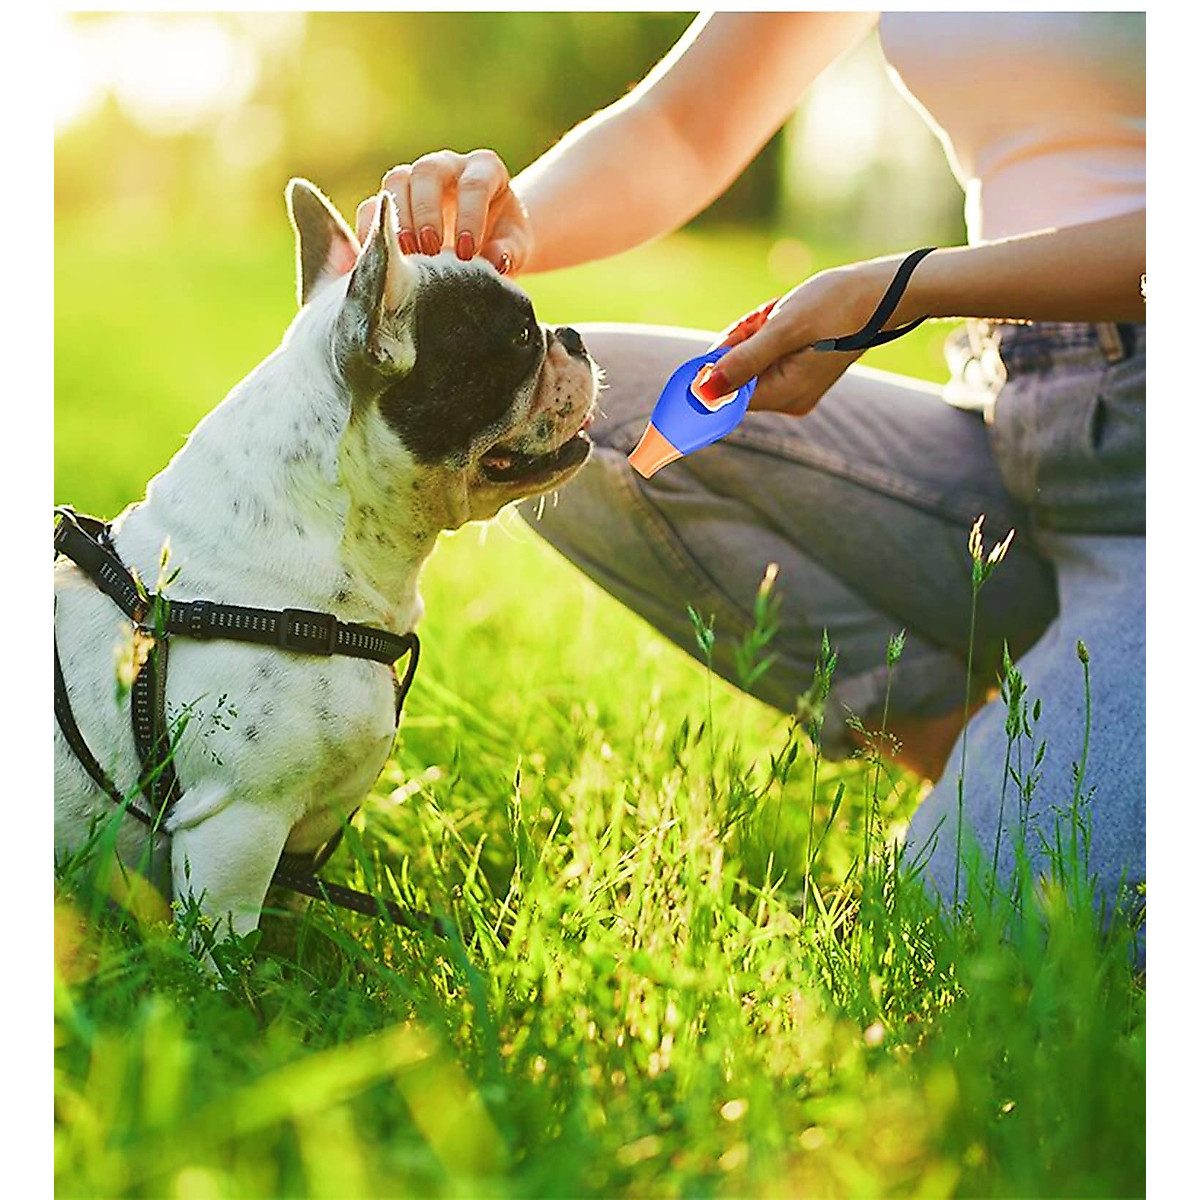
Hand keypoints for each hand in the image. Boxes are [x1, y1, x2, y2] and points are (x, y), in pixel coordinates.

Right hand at [355, 149, 532, 274]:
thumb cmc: (502, 242)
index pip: (474, 184)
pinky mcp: (392, 201)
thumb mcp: (515, 248)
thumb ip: (509, 252)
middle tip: (431, 250)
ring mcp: (416, 179)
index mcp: (485, 170)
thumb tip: (496, 260)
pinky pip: (372, 207)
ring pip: (396, 181)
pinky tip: (378, 258)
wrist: (485, 245)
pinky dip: (371, 231)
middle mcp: (447, 166)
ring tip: (406, 255)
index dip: (469, 216)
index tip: (467, 252)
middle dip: (427, 212)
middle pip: (428, 172)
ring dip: (397, 219)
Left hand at [699, 257, 917, 415]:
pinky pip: (767, 356)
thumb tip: (704, 392)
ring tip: (781, 313)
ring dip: (755, 333)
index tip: (739, 333)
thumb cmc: (837, 305)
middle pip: (736, 376)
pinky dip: (768, 334)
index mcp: (785, 396)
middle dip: (743, 341)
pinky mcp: (801, 373)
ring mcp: (796, 389)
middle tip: (769, 317)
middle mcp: (789, 400)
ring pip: (749, 362)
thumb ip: (742, 361)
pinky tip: (786, 317)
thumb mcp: (783, 328)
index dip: (719, 363)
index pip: (726, 393)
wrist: (884, 293)